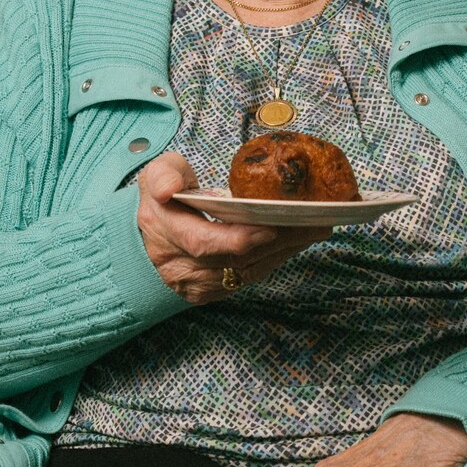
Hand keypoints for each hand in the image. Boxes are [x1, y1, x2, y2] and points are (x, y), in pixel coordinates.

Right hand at [135, 151, 328, 304]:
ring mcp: (198, 284)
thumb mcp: (157, 175)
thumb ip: (164, 175)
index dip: (238, 238)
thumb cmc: (163, 198)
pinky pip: (251, 276)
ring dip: (286, 250)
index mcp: (165, 231)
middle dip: (279, 241)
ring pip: (248, 271)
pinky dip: (277, 258)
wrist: (149, 237)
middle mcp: (180, 266)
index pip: (203, 244)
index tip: (270, 227)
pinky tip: (300, 240)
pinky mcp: (214, 292)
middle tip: (315, 221)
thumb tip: (169, 187)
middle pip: (236, 260)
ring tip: (318, 227)